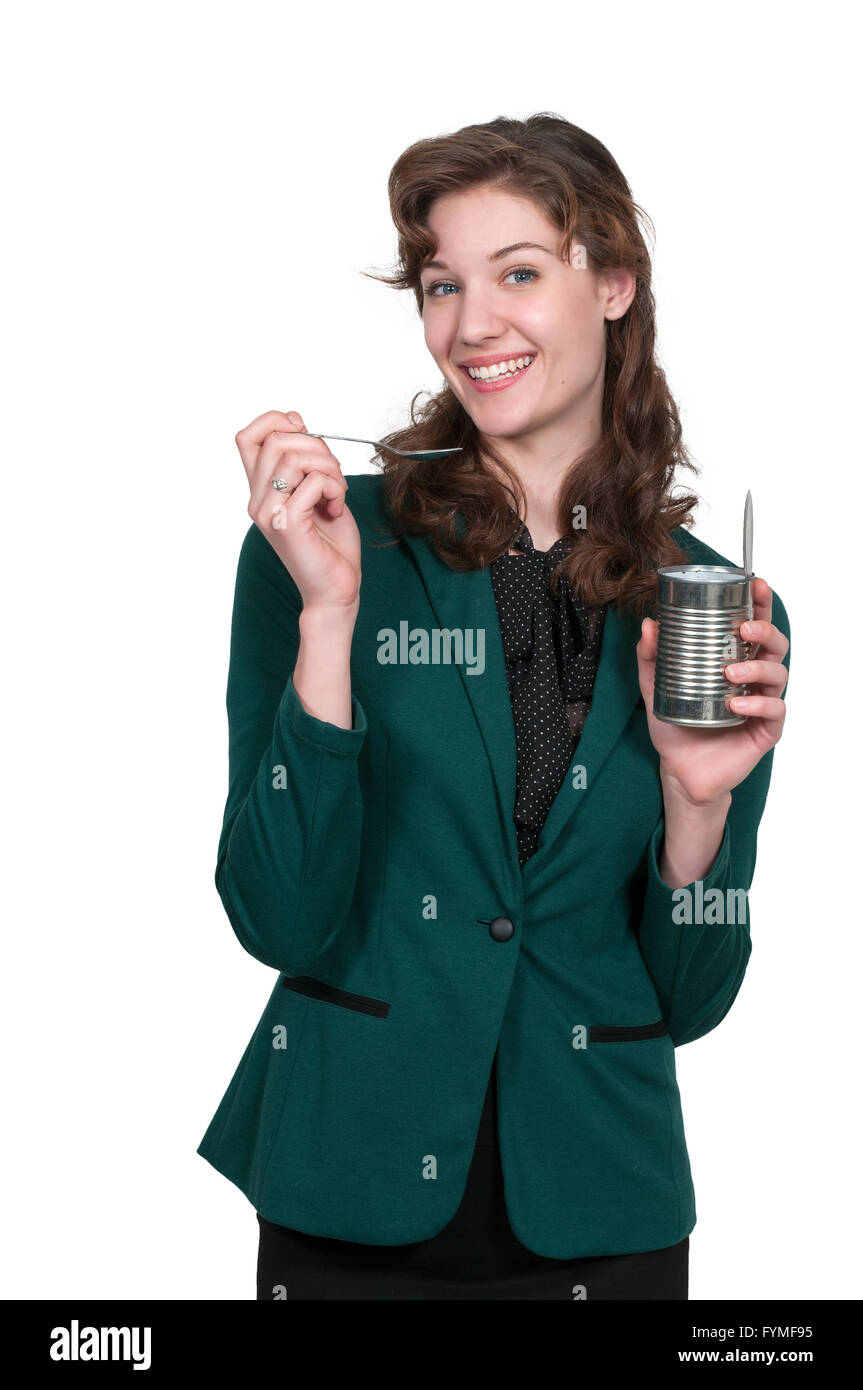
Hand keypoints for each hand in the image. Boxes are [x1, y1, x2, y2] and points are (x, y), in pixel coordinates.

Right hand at [235, 409, 360, 613]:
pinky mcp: (286, 524)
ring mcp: (268, 513)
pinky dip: (335, 488)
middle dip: (316, 446)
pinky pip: (313, 481)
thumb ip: (304, 463)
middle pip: (275, 441)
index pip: (247, 437)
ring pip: (294, 458)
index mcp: (261, 491)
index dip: (274, 421)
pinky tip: (337, 507)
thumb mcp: (318, 493)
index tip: (303, 431)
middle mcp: (258, 500)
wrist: (334, 591)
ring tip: (338, 492)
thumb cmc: (330, 545)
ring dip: (329, 467)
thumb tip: (299, 426)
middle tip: (334, 474)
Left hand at [635, 576, 788, 806]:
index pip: (755, 625)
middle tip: (743, 628)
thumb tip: (650, 624)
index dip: (761, 603)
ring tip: (731, 671)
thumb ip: (651, 658)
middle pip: (776, 644)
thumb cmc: (675, 725)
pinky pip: (774, 710)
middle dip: (765, 629)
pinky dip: (757, 703)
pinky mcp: (766, 730)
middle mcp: (755, 678)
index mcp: (735, 660)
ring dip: (757, 666)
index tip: (755, 584)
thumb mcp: (656, 688)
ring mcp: (763, 703)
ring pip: (778, 674)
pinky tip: (737, 703)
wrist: (678, 770)